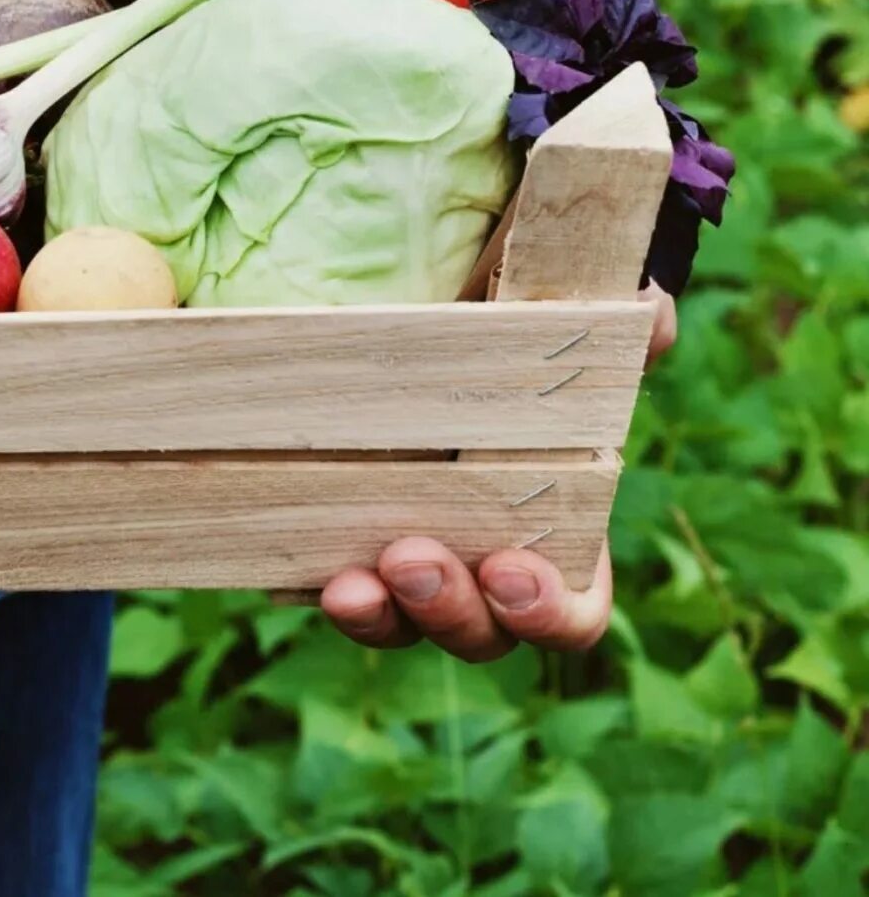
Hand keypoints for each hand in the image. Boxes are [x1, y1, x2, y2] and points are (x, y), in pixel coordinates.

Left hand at [318, 284, 675, 660]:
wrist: (437, 323)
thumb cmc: (523, 334)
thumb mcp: (571, 321)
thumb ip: (629, 324)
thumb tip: (653, 322)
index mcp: (560, 540)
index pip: (571, 615)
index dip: (546, 612)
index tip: (510, 572)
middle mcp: (484, 571)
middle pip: (479, 633)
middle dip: (448, 609)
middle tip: (411, 558)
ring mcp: (413, 567)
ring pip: (402, 625)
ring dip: (379, 616)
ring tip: (350, 584)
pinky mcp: (345, 544)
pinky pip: (336, 588)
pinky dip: (323, 590)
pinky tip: (302, 574)